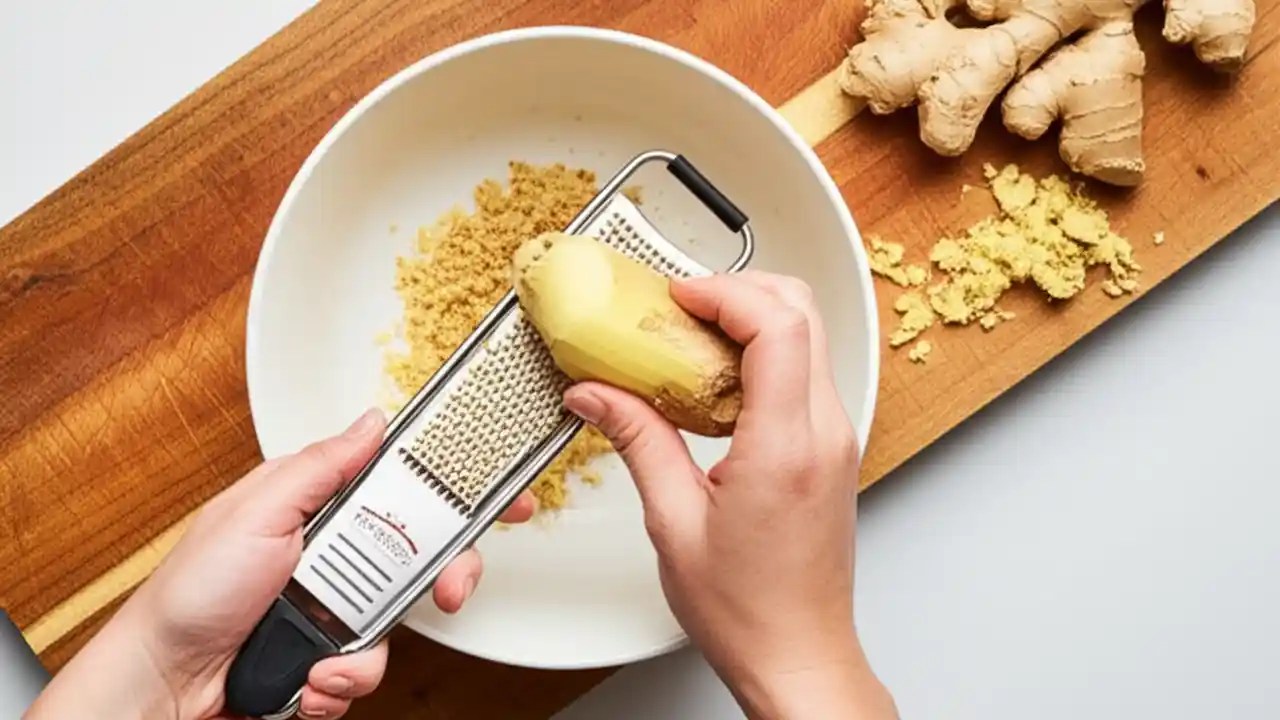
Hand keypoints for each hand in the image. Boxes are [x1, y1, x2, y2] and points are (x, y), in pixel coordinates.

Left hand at [26, 408, 534, 719]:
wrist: (164, 683)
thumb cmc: (191, 593)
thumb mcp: (257, 511)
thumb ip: (321, 466)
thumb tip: (371, 422)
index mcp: (321, 511)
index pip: (405, 489)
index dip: (459, 492)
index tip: (506, 498)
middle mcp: (335, 559)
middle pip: (424, 559)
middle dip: (443, 578)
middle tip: (447, 590)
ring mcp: (334, 612)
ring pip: (399, 625)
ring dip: (367, 651)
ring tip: (325, 657)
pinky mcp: (329, 660)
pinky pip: (369, 671)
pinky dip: (341, 683)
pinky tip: (308, 679)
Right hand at [563, 271, 896, 718]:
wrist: (797, 653)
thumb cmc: (747, 609)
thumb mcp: (672, 522)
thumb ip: (637, 441)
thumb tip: (596, 393)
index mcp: (785, 448)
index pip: (778, 327)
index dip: (725, 293)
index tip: (677, 296)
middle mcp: (824, 434)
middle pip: (802, 312)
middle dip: (738, 291)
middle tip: (679, 307)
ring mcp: (836, 438)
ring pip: (807, 337)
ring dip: (750, 320)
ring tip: (689, 341)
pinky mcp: (831, 448)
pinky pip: (804, 373)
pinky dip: (763, 354)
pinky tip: (714, 381)